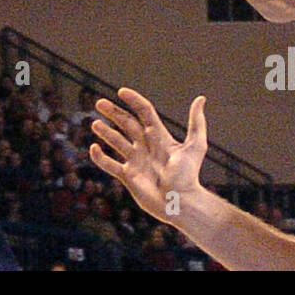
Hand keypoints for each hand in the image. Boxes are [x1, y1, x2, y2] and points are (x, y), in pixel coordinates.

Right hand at [89, 87, 207, 225]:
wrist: (181, 202)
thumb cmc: (189, 176)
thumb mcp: (195, 146)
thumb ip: (196, 123)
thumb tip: (201, 99)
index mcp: (160, 137)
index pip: (144, 113)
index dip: (134, 101)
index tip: (122, 92)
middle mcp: (146, 146)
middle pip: (127, 124)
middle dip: (114, 113)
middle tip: (99, 102)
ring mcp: (136, 161)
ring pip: (116, 142)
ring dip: (105, 132)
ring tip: (95, 123)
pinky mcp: (128, 176)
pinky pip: (110, 165)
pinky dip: (100, 158)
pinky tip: (93, 148)